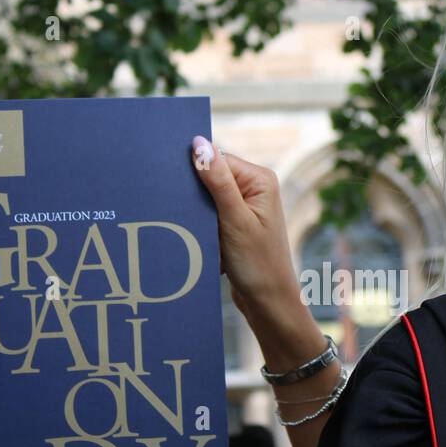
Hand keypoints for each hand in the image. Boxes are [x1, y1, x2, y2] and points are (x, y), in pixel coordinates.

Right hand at [190, 135, 326, 371]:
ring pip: (205, 200)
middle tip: (188, 216)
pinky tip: (202, 242)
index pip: (216, 159)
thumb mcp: (234, 220)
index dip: (194, 172)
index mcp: (259, 179)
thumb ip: (217, 181)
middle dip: (195, 197)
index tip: (177, 189)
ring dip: (197, 216)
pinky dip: (202, 228)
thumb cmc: (257, 264)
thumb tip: (198, 143)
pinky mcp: (235, 225)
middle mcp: (254, 189)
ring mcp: (245, 207)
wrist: (268, 304)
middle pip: (209, 178)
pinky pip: (209, 217)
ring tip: (201, 235)